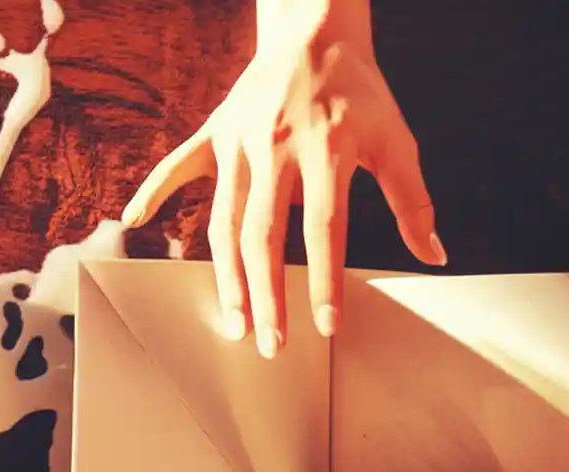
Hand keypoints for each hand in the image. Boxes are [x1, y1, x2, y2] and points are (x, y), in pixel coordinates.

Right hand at [122, 0, 444, 357]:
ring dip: (226, 275)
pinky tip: (134, 220)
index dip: (325, 280)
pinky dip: (153, 191)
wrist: (316, 30)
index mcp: (325, 149)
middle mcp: (275, 147)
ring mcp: (238, 140)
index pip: (324, 228)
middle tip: (270, 344)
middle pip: (264, 236)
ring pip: (224, 219)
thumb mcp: (396, 140)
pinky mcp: (214, 131)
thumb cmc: (359, 92)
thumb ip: (412, 201)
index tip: (327, 327)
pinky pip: (177, 165)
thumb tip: (434, 256)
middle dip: (267, 296)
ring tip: (234, 319)